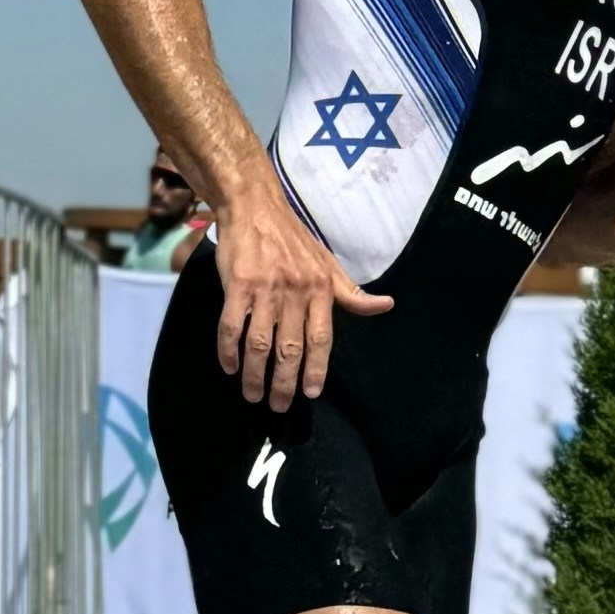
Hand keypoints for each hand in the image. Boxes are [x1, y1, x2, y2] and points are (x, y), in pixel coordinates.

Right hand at [211, 190, 389, 409]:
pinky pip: (231, 326)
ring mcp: (264, 290)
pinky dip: (228, 350)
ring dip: (255, 374)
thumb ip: (351, 293)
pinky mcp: (237, 285)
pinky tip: (230, 367)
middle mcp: (294, 292)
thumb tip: (385, 306)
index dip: (316, 369)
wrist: (254, 207)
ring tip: (252, 395)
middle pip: (290, 348)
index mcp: (319, 290)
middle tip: (278, 406)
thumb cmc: (292, 239)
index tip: (311, 393)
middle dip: (284, 383)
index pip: (321, 338)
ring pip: (259, 343)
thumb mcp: (328, 265)